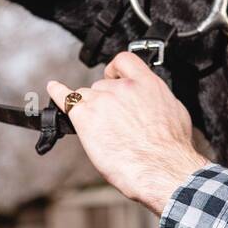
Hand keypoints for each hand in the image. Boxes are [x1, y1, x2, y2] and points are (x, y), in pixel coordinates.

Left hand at [47, 53, 208, 214]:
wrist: (160, 166)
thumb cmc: (170, 147)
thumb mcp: (175, 111)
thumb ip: (157, 98)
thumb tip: (152, 100)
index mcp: (146, 83)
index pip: (124, 61)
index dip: (116, 70)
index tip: (113, 77)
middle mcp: (122, 87)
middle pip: (102, 85)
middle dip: (104, 100)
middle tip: (112, 122)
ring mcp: (102, 100)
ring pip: (86, 96)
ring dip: (90, 109)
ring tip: (99, 128)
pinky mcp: (86, 117)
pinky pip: (65, 98)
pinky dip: (57, 92)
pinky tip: (53, 88)